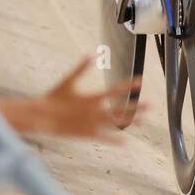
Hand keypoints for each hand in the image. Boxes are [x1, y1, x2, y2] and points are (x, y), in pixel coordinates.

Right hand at [11, 57, 147, 139]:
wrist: (43, 117)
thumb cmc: (54, 97)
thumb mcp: (68, 81)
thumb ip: (80, 68)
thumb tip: (90, 54)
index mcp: (92, 97)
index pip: (115, 90)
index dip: (129, 85)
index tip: (141, 81)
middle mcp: (95, 111)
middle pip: (121, 108)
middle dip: (137, 106)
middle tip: (152, 105)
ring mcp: (92, 124)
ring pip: (116, 123)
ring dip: (131, 121)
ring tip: (144, 121)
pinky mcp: (87, 135)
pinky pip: (104, 138)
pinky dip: (115, 140)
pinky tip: (125, 141)